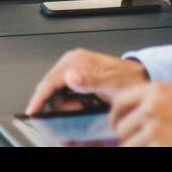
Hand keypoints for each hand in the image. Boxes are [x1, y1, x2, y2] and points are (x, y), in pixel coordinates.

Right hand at [25, 49, 147, 114]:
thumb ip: (91, 81)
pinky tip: (81, 104)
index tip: (33, 110)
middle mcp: (72, 62)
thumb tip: (70, 76)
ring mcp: (73, 68)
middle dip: (59, 103)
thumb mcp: (111, 83)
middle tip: (76, 110)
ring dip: (65, 103)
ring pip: (55, 91)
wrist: (139, 78)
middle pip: (50, 87)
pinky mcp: (76, 76)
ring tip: (82, 107)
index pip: (50, 80)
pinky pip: (63, 91)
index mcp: (76, 60)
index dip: (40, 97)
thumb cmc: (128, 79)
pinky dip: (69, 101)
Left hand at [108, 82, 171, 146]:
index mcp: (156, 90)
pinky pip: (138, 152)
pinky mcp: (157, 146)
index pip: (119, 102)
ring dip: (138, 147)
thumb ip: (150, 100)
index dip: (115, 116)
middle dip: (128, 136)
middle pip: (120, 127)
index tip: (117, 124)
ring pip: (127, 145)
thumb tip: (123, 113)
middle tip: (142, 140)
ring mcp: (155, 127)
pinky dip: (148, 151)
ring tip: (158, 143)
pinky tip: (163, 147)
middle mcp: (153, 105)